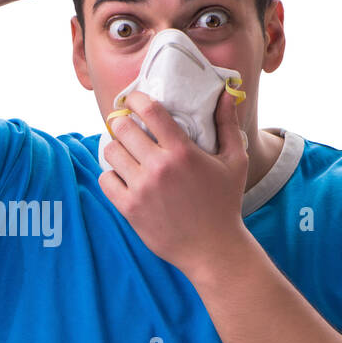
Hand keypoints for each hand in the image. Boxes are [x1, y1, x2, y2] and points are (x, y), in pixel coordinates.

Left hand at [98, 87, 250, 275]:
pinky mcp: (130, 208)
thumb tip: (225, 93)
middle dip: (122, 122)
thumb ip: (228, 124)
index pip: (149, 110)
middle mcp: (159, 167)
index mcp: (182, 152)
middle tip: (127, 126)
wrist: (212, 249)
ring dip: (116, 147)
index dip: (135, 99)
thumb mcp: (235, 161)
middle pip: (123, 128)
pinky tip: (122, 175)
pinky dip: (111, 175)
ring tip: (125, 150)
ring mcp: (141, 189)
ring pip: (111, 152)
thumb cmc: (225, 203)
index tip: (133, 99)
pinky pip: (106, 180)